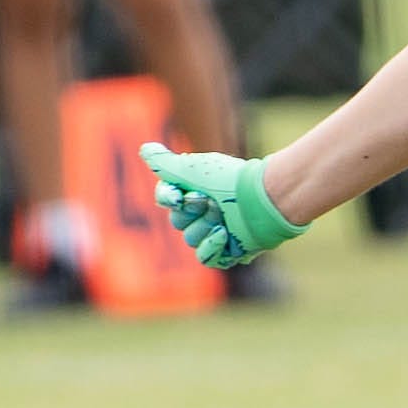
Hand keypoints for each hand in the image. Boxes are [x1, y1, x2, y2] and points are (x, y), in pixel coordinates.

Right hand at [141, 141, 304, 271]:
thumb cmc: (228, 180)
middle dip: (192, 211)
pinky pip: (205, 257)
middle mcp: (203, 211)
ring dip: (205, 226)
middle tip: (210, 201)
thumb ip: (164, 163)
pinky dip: (212, 245)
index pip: (166, 198)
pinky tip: (224, 233)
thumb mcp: (191, 168)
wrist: (262, 198)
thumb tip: (144, 150)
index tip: (178, 195)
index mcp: (194, 190)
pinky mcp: (227, 251)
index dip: (168, 197)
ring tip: (223, 216)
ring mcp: (215, 232)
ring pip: (190, 238)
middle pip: (177, 221)